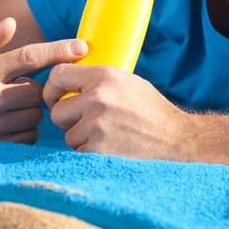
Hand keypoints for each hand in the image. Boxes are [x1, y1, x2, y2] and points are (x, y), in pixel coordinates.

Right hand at [0, 17, 87, 142]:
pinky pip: (28, 137)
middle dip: (36, 88)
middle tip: (20, 86)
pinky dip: (26, 129)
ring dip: (32, 109)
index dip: (58, 51)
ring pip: (35, 116)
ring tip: (13, 104)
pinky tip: (12, 121)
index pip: (29, 58)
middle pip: (37, 92)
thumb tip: (10, 22)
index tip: (82, 47)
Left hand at [43, 62, 190, 158]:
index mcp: (104, 76)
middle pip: (57, 111)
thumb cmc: (152, 112)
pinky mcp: (98, 147)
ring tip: (108, 136)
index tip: (56, 98)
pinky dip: (90, 154)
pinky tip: (111, 148)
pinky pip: (79, 152)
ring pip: (68, 135)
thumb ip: (100, 80)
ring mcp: (97, 123)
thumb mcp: (129, 82)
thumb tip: (72, 80)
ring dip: (82, 139)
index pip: (58, 74)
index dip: (53, 88)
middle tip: (85, 123)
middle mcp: (98, 97)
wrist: (176, 139)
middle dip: (67, 120)